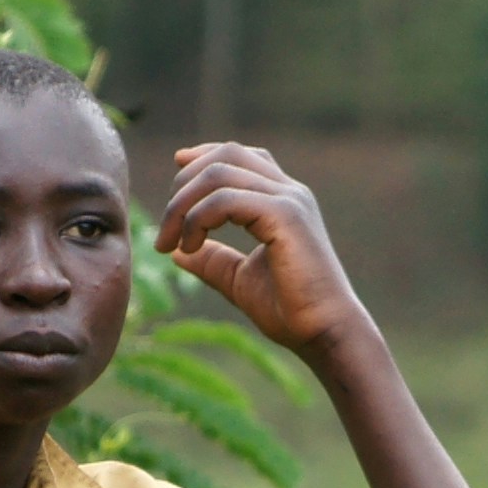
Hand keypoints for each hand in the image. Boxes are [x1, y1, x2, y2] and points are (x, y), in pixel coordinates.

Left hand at [156, 142, 371, 359]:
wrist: (324, 333)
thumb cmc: (290, 311)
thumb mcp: (240, 279)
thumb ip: (213, 260)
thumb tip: (176, 253)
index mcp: (283, 200)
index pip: (242, 156)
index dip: (204, 155)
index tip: (176, 167)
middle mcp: (289, 192)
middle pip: (226, 154)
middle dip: (184, 184)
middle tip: (164, 232)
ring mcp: (289, 199)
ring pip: (219, 172)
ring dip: (182, 204)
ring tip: (169, 243)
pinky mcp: (285, 215)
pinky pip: (225, 199)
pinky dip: (197, 218)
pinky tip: (191, 247)